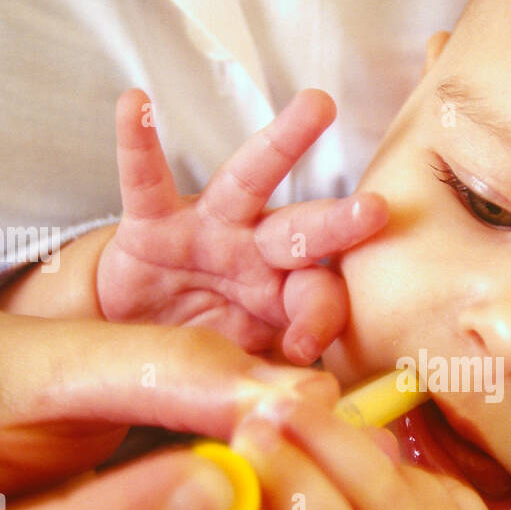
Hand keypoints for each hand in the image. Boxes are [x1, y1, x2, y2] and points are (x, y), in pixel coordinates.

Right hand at [98, 88, 387, 364]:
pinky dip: (138, 143)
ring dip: (285, 144)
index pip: (318, 299)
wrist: (135, 333)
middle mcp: (257, 254)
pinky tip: (137, 105)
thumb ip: (276, 380)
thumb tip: (321, 405)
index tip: (307, 350)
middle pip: (306, 234)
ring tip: (318, 105)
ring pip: (250, 182)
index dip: (319, 320)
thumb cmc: (204, 345)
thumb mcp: (241, 369)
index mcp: (286, 296)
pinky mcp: (152, 224)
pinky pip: (144, 181)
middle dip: (340, 224)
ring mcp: (208, 231)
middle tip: (375, 210)